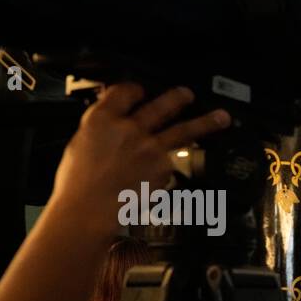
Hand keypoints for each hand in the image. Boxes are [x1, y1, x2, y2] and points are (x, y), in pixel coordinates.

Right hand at [49, 84, 231, 240]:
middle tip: (188, 94)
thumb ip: (104, 127)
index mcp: (103, 118)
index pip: (126, 91)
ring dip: (206, 122)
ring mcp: (151, 148)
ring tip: (222, 117)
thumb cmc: (78, 181)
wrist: (88, 210)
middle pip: (161, 105)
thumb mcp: (82, 142)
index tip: (141, 91)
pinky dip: (167, 167)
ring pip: (183, 131)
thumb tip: (116, 119)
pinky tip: (153, 176)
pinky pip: (170, 163)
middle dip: (177, 98)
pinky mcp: (164, 169)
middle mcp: (130, 128)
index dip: (136, 90)